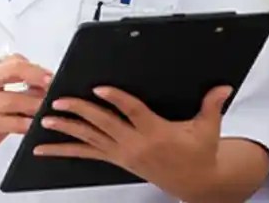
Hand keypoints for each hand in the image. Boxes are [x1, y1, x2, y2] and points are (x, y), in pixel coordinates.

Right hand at [0, 55, 52, 179]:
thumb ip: (14, 95)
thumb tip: (43, 86)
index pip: (10, 62)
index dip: (34, 69)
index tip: (51, 79)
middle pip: (9, 70)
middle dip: (36, 78)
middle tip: (54, 88)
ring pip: (7, 99)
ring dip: (31, 105)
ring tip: (47, 111)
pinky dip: (17, 123)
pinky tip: (29, 127)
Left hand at [34, 85, 234, 201]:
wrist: (195, 182)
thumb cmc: (199, 153)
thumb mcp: (208, 128)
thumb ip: (212, 104)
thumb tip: (223, 86)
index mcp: (156, 132)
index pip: (132, 112)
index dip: (116, 99)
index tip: (100, 87)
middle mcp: (135, 144)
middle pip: (103, 124)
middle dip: (80, 110)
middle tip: (60, 99)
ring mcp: (123, 154)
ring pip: (90, 139)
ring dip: (67, 128)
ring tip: (46, 119)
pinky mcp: (116, 159)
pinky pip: (86, 154)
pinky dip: (64, 150)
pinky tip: (44, 148)